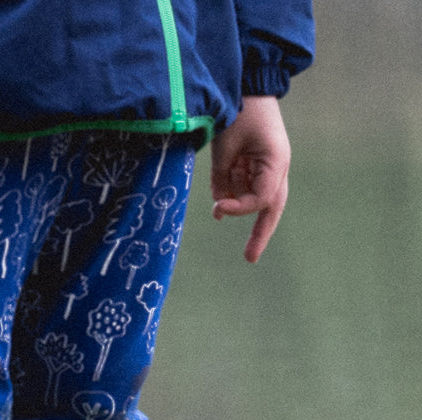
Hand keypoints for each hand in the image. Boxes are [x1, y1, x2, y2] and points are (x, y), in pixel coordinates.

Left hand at [210, 95, 291, 262]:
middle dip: (260, 234)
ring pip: (249, 198)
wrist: (243, 86)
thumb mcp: (228, 147)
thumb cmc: (239, 112)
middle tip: (250, 258)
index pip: (262, 200)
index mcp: (276, 163)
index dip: (239, 208)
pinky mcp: (247, 164)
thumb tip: (218, 210)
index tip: (218, 208)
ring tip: (222, 185)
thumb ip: (223, 179)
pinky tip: (218, 205)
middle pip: (270, 208)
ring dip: (233, 200)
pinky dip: (227, 196)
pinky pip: (237, 188)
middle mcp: (273, 168)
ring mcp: (263, 166)